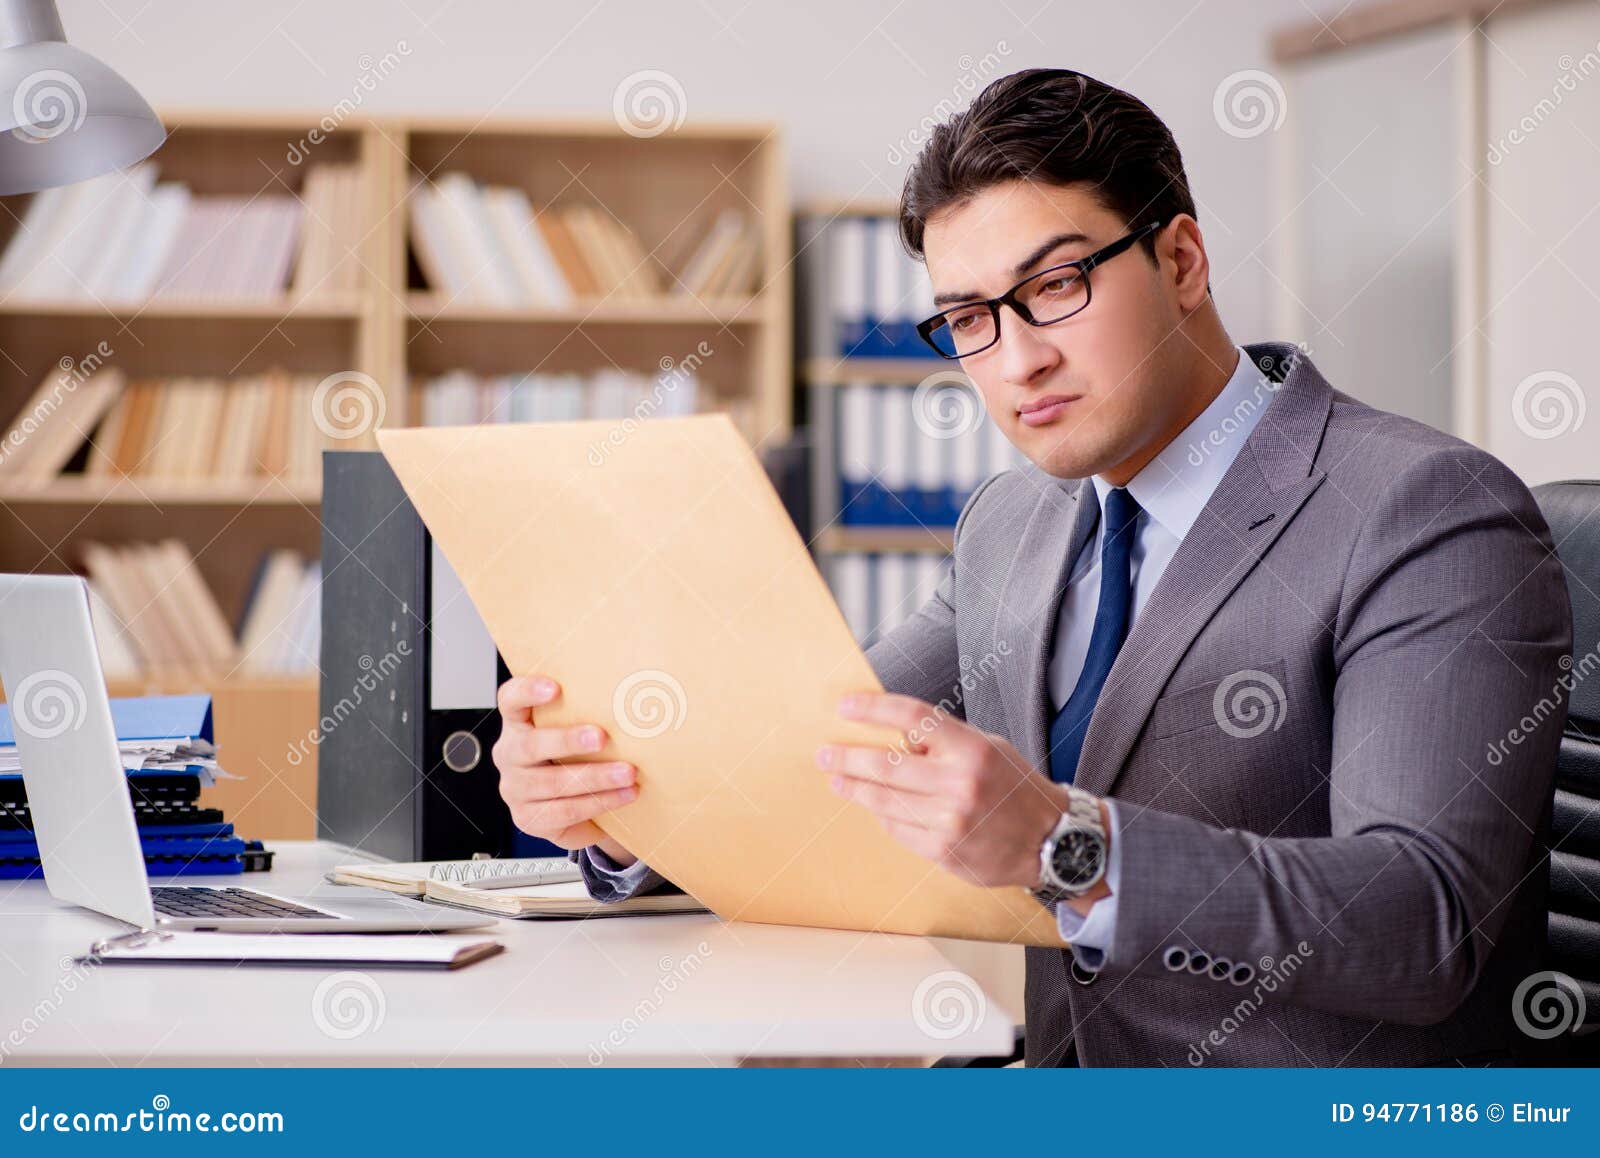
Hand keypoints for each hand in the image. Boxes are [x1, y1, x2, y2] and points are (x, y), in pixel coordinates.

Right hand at [493, 675, 639, 865]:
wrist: (581, 808)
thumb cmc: (582, 756)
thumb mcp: (581, 731)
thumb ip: (592, 713)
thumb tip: (636, 699)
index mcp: (519, 723)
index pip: (510, 700)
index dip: (527, 691)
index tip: (555, 687)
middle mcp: (509, 754)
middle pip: (530, 745)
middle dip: (567, 741)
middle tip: (602, 737)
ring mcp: (514, 788)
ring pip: (551, 783)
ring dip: (594, 777)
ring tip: (628, 773)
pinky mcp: (528, 818)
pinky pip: (563, 811)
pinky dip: (598, 802)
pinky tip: (624, 795)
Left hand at [817, 691, 1070, 888]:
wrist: (1053, 840)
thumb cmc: (1015, 787)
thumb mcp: (988, 748)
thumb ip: (944, 742)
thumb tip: (893, 739)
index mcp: (971, 748)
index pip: (910, 717)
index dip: (872, 709)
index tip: (845, 707)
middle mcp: (958, 783)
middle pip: (885, 765)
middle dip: (847, 758)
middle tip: (825, 754)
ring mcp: (949, 820)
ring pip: (884, 801)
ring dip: (855, 788)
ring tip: (838, 779)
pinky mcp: (943, 851)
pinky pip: (898, 829)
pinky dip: (885, 816)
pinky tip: (877, 807)